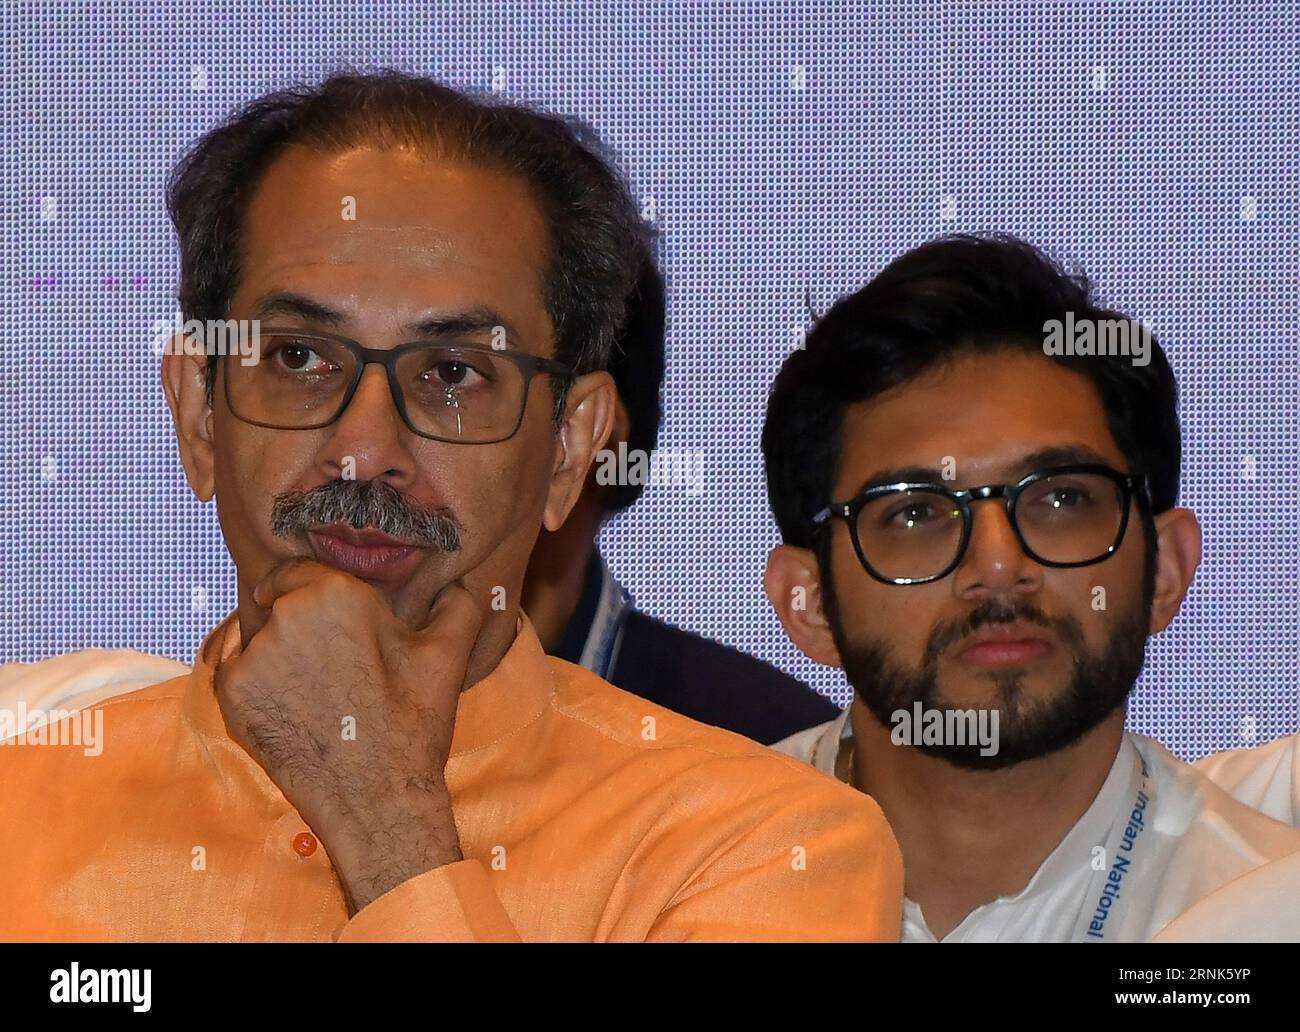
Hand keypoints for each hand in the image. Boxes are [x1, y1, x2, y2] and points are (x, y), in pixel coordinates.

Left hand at [213, 558, 484, 913]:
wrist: (376, 798)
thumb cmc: (413, 723)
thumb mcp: (447, 655)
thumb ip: (457, 603)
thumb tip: (456, 581)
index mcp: (335, 593)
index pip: (299, 568)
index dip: (310, 587)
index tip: (322, 612)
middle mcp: (286, 616)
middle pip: (278, 603)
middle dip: (297, 621)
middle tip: (330, 660)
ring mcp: (253, 657)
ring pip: (257, 637)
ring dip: (277, 652)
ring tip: (315, 690)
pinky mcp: (230, 694)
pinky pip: (237, 671)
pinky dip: (257, 683)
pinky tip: (293, 708)